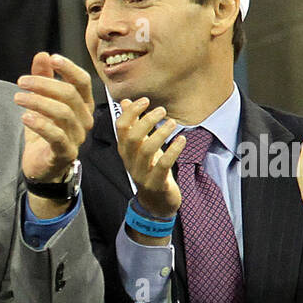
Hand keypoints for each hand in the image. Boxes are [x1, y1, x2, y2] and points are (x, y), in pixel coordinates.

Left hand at [16, 53, 95, 212]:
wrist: (42, 168)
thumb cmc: (45, 133)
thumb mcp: (41, 103)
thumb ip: (44, 78)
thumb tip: (42, 55)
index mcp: (83, 105)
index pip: (82, 82)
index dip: (69, 68)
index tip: (52, 59)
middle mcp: (84, 120)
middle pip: (69, 95)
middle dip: (44, 84)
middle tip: (21, 81)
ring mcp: (77, 137)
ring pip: (62, 113)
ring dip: (37, 102)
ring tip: (18, 97)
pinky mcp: (65, 153)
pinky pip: (56, 135)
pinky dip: (40, 124)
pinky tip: (25, 117)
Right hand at [115, 97, 184, 237]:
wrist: (155, 202)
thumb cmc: (149, 170)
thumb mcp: (140, 147)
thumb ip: (134, 124)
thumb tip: (126, 102)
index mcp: (125, 150)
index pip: (120, 128)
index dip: (131, 112)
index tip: (145, 100)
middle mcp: (130, 161)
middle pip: (132, 137)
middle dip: (146, 120)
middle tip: (161, 110)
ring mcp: (142, 173)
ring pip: (146, 150)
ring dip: (160, 133)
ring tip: (172, 123)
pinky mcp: (156, 183)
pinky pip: (163, 165)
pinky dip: (173, 150)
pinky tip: (182, 140)